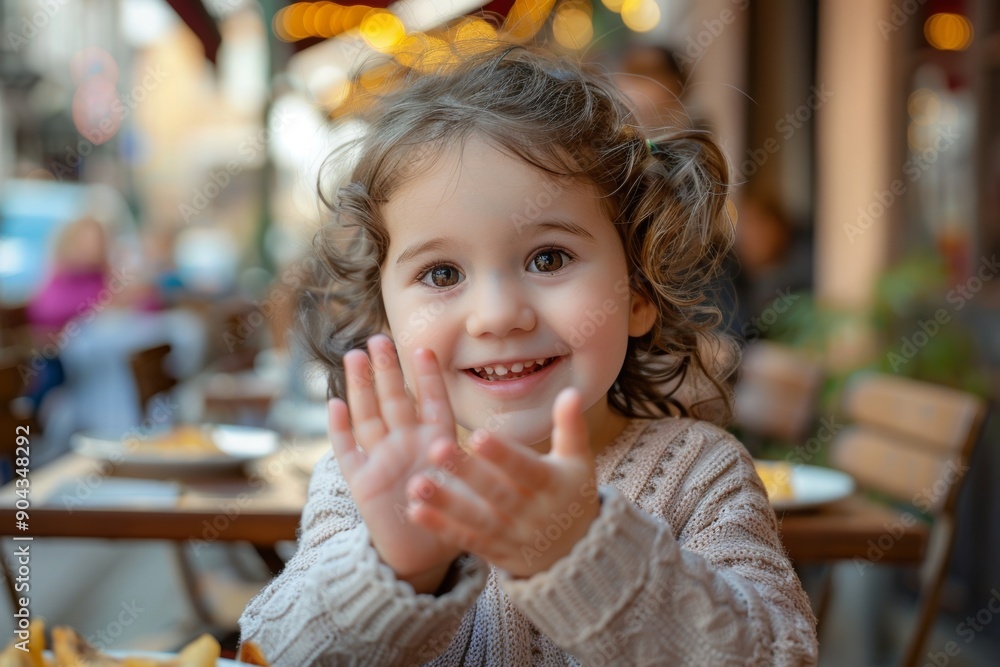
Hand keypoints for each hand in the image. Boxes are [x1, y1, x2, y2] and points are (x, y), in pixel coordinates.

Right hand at [328, 335, 463, 591]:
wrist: (423, 556)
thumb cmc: (453, 518)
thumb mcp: (470, 489)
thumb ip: (472, 466)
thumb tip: (488, 442)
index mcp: (436, 443)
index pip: (433, 404)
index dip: (428, 378)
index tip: (423, 349)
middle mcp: (407, 444)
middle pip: (395, 401)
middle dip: (387, 370)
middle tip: (379, 339)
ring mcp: (382, 460)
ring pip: (369, 416)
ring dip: (361, 387)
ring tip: (355, 356)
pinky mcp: (362, 481)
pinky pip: (348, 451)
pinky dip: (340, 429)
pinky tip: (334, 404)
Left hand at [406, 388, 599, 577]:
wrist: (575, 553)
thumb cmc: (571, 493)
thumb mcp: (577, 461)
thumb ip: (570, 427)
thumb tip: (571, 392)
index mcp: (552, 485)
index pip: (525, 469)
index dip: (502, 455)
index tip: (477, 436)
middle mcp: (531, 512)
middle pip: (495, 492)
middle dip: (466, 472)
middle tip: (435, 448)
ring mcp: (511, 535)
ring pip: (476, 519)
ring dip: (445, 502)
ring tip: (416, 483)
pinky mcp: (494, 551)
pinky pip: (466, 539)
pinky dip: (441, 527)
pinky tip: (415, 511)